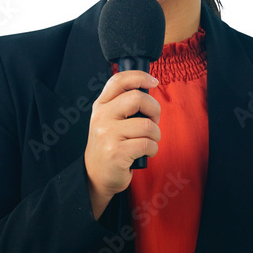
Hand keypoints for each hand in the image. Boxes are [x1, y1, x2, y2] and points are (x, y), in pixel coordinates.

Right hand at [84, 70, 161, 217]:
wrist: (96, 176)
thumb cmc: (110, 145)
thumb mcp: (109, 120)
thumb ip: (122, 104)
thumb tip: (148, 88)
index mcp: (101, 106)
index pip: (119, 81)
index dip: (139, 76)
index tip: (154, 81)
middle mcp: (102, 117)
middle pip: (137, 98)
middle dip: (155, 109)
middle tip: (154, 121)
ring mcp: (108, 135)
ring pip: (147, 125)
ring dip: (156, 135)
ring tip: (149, 141)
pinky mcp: (117, 152)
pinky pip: (148, 144)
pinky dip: (153, 149)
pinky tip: (146, 153)